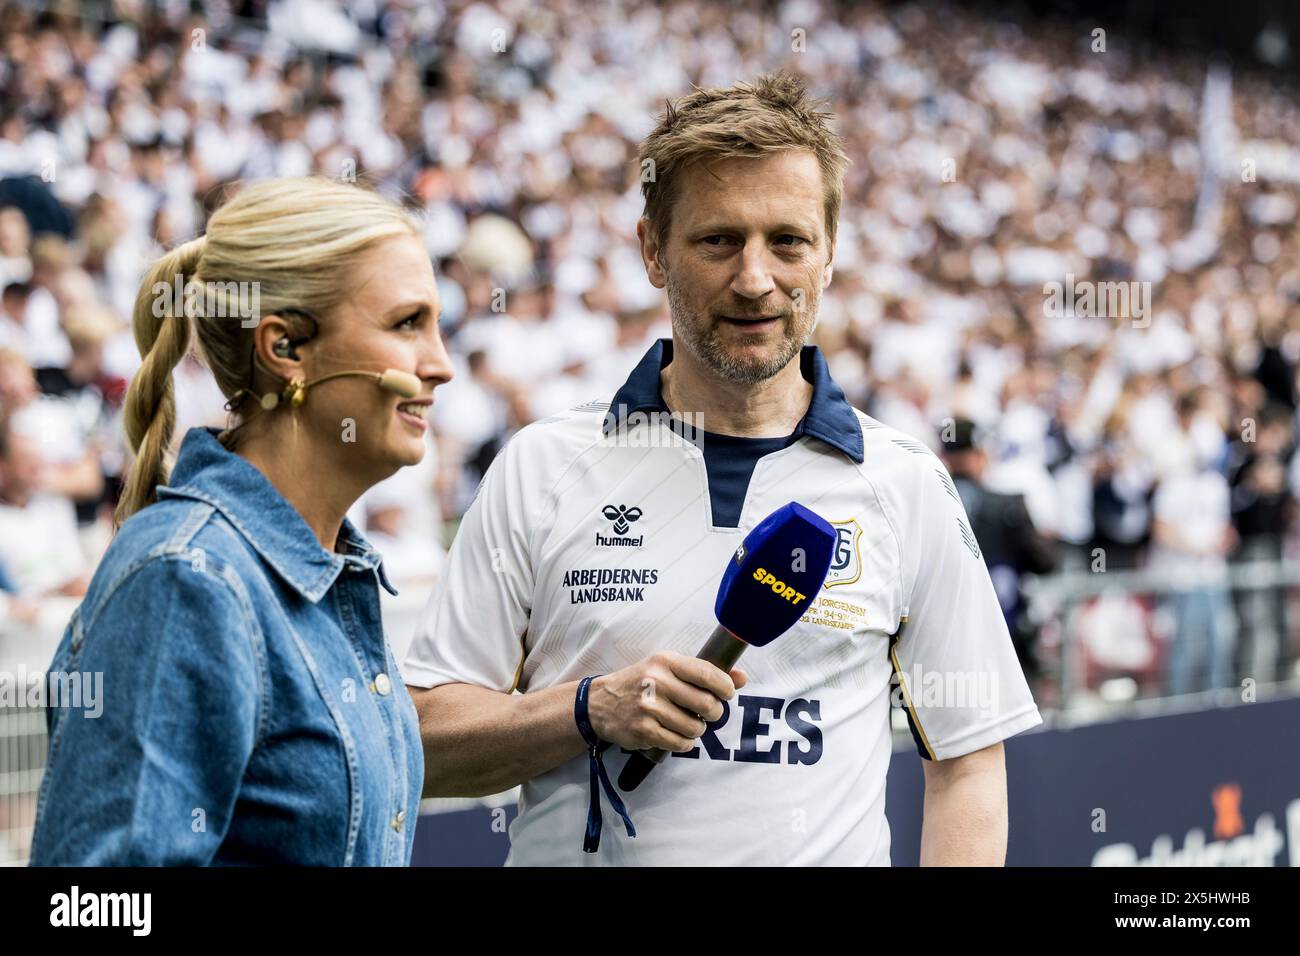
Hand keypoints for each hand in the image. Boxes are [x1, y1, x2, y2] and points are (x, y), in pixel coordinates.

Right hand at [587, 652, 747, 752]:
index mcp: (665, 661)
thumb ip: (705, 672)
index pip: (709, 674)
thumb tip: (742, 677)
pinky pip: (680, 744)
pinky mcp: (644, 730)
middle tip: (708, 712)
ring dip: (697, 729)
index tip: (726, 693)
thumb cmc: (642, 682)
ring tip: (688, 723)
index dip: (725, 687)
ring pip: (696, 728)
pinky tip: (676, 734)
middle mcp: (657, 682)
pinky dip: (684, 743)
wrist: (601, 703)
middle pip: (707, 704)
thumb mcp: (668, 668)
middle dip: (714, 712)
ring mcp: (649, 707)